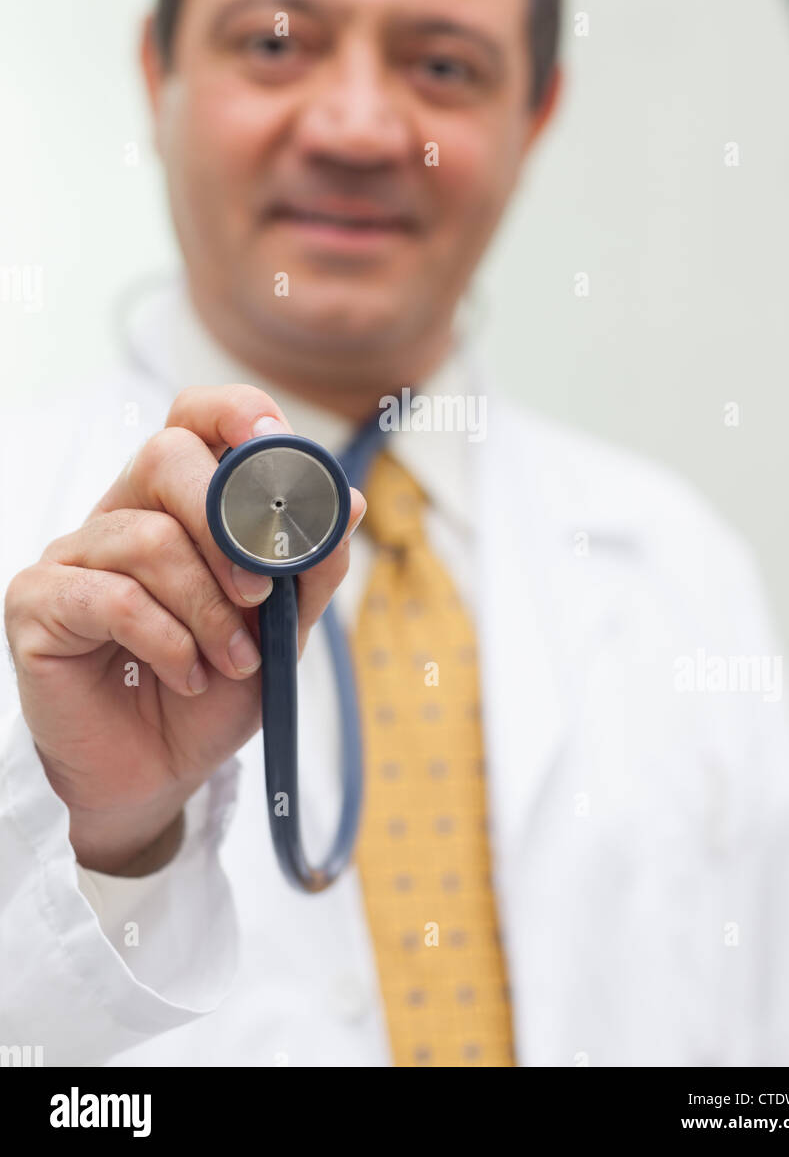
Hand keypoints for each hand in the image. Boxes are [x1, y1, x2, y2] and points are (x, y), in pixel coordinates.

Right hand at [4, 385, 365, 874]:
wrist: (162, 775)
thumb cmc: (214, 691)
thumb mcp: (281, 630)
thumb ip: (309, 567)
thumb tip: (348, 501)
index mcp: (179, 503)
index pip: (194, 418)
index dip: (235, 414)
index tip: (279, 445)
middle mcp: (122, 513)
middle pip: (166, 455)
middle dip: (228, 522)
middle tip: (259, 592)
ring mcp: (74, 554)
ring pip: (147, 538)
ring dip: (207, 608)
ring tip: (232, 661)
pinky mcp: (38, 602)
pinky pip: (111, 597)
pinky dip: (165, 641)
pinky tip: (184, 675)